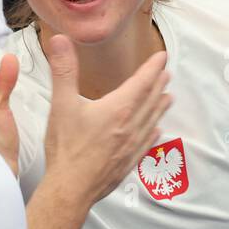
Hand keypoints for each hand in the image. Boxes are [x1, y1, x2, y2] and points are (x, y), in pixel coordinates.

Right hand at [41, 33, 170, 208]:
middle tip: (166, 73)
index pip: (142, 82)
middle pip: (150, 100)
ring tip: (168, 97)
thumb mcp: (61, 103)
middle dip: (159, 84)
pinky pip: (147, 143)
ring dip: (160, 106)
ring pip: (152, 121)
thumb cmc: (67, 148)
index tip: (162, 57)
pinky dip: (153, 132)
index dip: (152, 68)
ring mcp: (131, 146)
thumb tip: (59, 39)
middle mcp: (130, 126)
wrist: (70, 188)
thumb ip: (63, 69)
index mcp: (118, 109)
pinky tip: (156, 131)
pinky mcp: (128, 162)